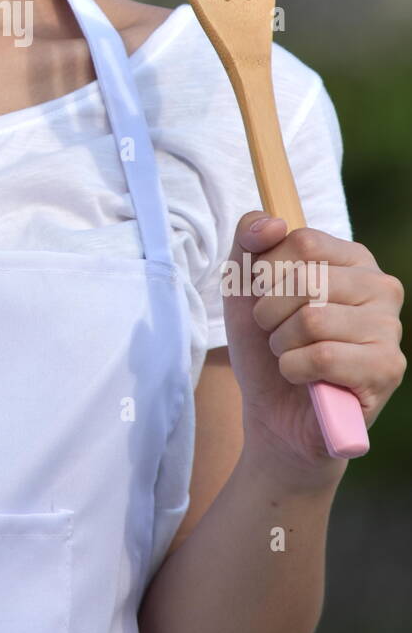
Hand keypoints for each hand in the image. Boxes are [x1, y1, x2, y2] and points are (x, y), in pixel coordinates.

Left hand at [221, 212, 405, 488]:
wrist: (273, 410)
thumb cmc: (265, 341)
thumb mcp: (242, 282)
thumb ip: (248, 236)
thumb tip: (274, 223)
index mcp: (353, 257)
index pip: (302, 241)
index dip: (267, 272)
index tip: (265, 295)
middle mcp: (381, 286)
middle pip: (307, 279)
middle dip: (270, 312)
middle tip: (276, 333)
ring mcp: (390, 328)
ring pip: (313, 320)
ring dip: (281, 344)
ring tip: (290, 355)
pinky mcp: (387, 369)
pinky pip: (324, 357)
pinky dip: (295, 369)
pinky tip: (303, 378)